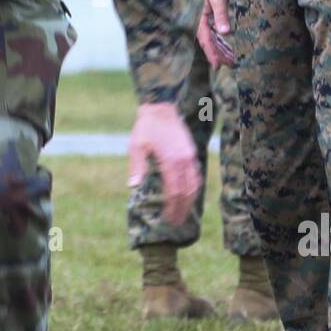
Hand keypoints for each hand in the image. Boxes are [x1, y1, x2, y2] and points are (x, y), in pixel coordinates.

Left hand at [128, 102, 200, 225]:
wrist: (161, 108)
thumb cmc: (146, 127)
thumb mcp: (136, 145)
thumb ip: (136, 166)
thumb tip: (133, 186)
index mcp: (170, 160)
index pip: (174, 191)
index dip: (172, 207)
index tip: (167, 219)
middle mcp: (184, 160)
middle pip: (187, 192)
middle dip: (182, 209)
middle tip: (175, 223)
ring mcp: (190, 156)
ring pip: (195, 185)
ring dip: (190, 201)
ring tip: (183, 213)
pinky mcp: (192, 153)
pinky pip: (197, 175)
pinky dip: (194, 189)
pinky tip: (188, 195)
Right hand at [198, 0, 233, 67]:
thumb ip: (221, 15)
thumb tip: (225, 33)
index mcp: (200, 20)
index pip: (206, 41)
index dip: (212, 54)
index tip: (218, 65)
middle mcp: (201, 24)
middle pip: (210, 44)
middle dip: (220, 55)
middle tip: (231, 65)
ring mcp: (205, 23)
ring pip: (213, 41)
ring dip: (222, 51)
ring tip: (233, 61)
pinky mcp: (211, 21)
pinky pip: (216, 36)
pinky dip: (223, 44)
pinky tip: (229, 50)